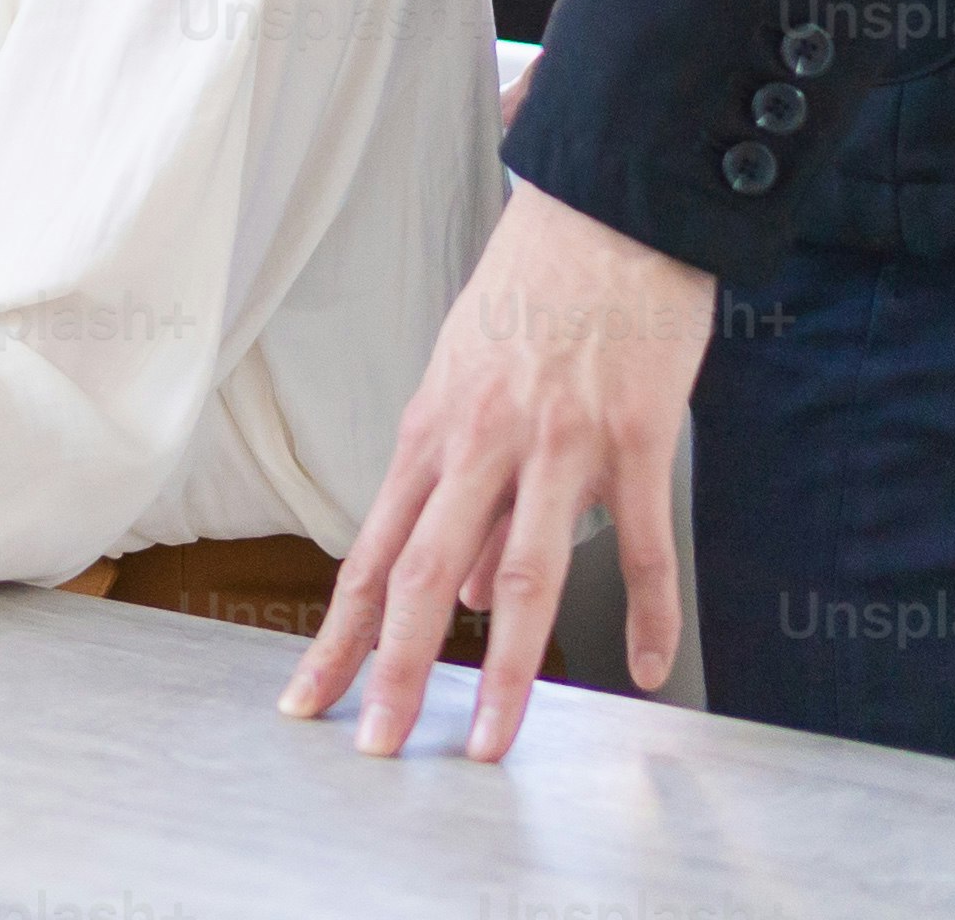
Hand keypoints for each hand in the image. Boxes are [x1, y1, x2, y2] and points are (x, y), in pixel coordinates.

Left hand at [281, 177, 710, 758]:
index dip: (336, 633)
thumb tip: (451, 595)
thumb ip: (460, 491)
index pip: (370, 554)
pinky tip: (644, 668)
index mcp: (432, 432)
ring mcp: (558, 442)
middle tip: (376, 744)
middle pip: (421, 577)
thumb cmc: (533, 293)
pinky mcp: (634, 434)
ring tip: (493, 739)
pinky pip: (640, 542)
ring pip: (520, 573)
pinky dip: (645, 612)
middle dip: (393, 671)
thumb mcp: (468, 382)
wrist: (606, 208)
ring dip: (505, 667)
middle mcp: (481, 442)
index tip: (309, 697)